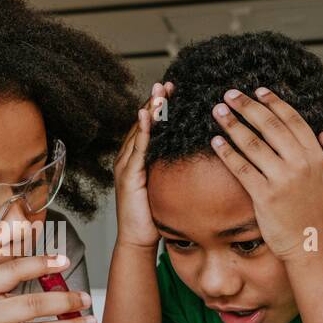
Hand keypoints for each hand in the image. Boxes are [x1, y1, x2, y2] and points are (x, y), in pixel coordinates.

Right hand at [114, 81, 173, 249]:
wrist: (138, 239)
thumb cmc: (153, 217)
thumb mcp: (166, 187)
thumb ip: (174, 170)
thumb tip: (196, 158)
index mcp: (137, 159)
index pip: (148, 126)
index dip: (158, 108)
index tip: (171, 90)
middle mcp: (127, 158)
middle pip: (142, 123)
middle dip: (154, 102)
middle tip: (167, 83)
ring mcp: (125, 166)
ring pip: (138, 131)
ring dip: (149, 111)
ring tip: (160, 93)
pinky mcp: (128, 176)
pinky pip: (137, 148)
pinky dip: (142, 130)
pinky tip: (147, 115)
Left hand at [208, 86, 322, 261]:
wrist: (311, 245)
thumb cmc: (322, 215)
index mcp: (317, 156)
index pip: (293, 120)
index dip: (274, 102)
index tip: (259, 91)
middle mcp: (300, 164)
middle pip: (269, 125)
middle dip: (247, 106)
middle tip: (230, 93)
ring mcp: (281, 179)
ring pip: (252, 143)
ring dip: (232, 124)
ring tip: (217, 110)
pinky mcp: (264, 196)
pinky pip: (241, 168)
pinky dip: (226, 152)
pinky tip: (214, 141)